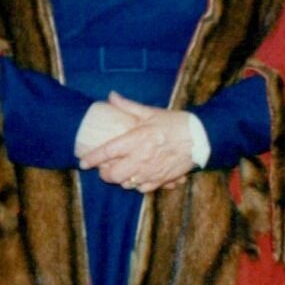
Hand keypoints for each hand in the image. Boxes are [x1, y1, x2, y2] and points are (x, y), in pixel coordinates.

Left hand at [76, 93, 195, 192]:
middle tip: (104, 168)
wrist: (201, 137)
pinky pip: (142, 188)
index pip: (106, 152)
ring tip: (121, 171)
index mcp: (136, 139)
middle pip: (113, 175)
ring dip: (120, 179)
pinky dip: (136, 184)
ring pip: (126, 184)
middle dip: (105, 174)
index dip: (91, 159)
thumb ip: (128, 106)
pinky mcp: (162, 179)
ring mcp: (151, 171)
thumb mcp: (150, 112)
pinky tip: (137, 176)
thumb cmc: (175, 123)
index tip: (83, 162)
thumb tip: (111, 95)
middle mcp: (141, 158)